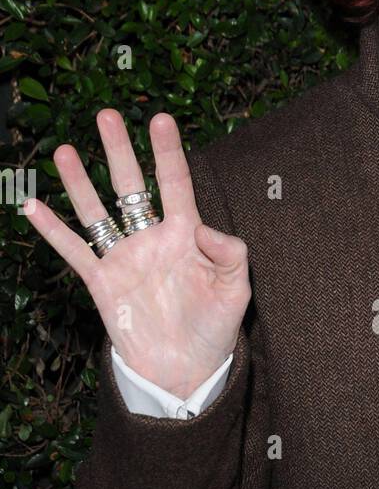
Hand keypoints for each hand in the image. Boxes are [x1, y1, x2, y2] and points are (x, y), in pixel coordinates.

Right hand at [24, 109, 250, 397]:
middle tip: (107, 115)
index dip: (167, 152)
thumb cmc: (214, 329)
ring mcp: (124, 259)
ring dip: (81, 182)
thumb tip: (203, 226)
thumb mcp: (235, 291)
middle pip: (131, 186)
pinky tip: (34, 206)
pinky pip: (74, 251)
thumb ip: (230, 255)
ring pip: (97, 212)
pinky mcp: (102, 283)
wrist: (185, 372)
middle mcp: (151, 239)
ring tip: (66, 151)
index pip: (175, 184)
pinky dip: (52, 230)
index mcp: (185, 235)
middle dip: (120, 151)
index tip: (160, 119)